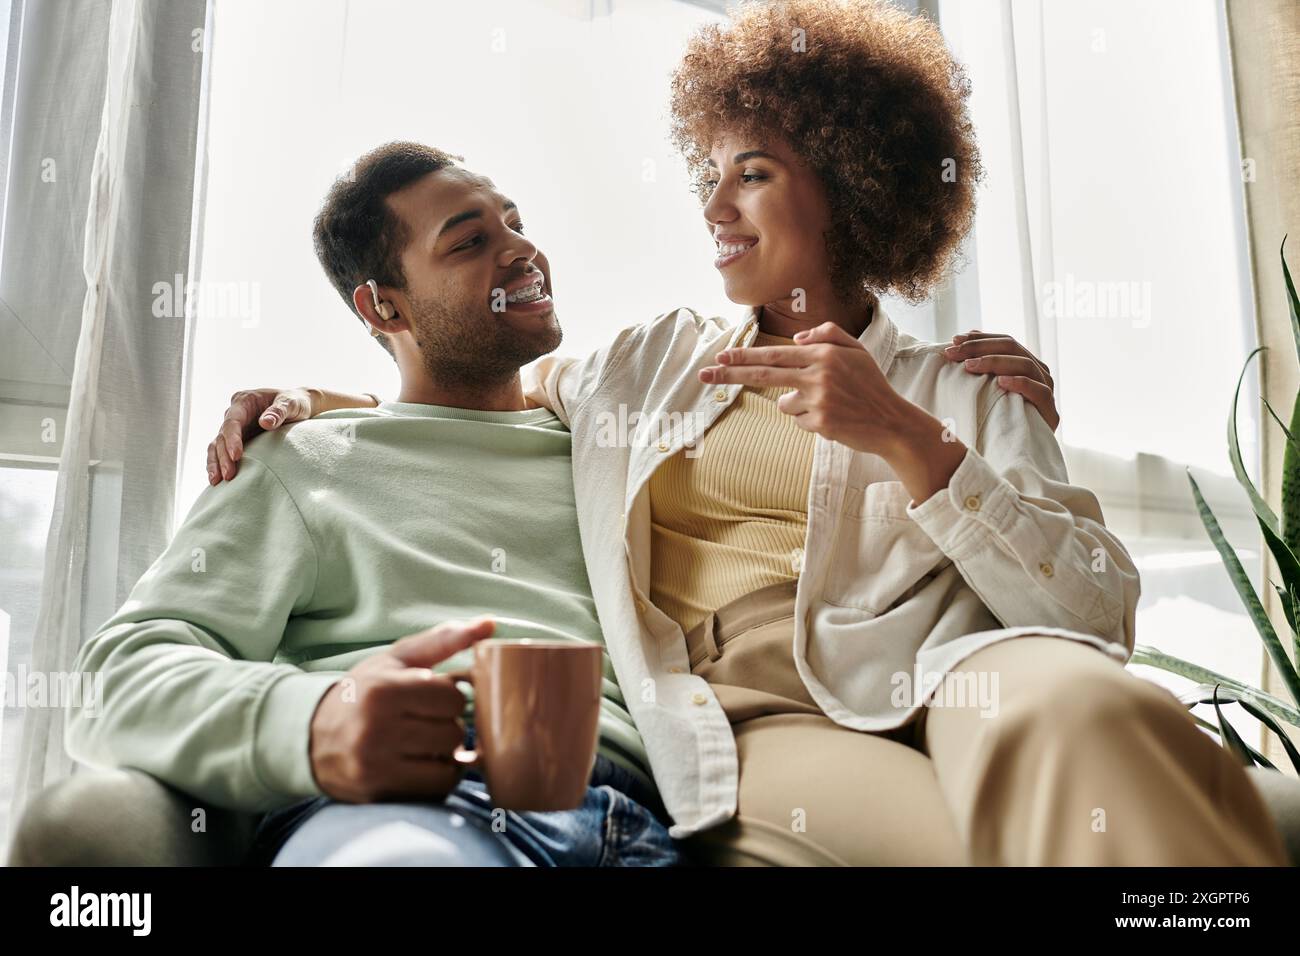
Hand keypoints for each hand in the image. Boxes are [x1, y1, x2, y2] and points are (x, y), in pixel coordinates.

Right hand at [207, 387, 316, 484]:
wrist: (300, 405)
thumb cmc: (295, 402)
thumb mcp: (291, 403)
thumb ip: (279, 411)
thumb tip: (265, 423)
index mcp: (244, 401)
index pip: (232, 421)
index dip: (232, 439)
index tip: (236, 456)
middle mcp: (234, 413)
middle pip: (222, 435)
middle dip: (223, 456)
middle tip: (228, 475)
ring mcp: (235, 427)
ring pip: (217, 445)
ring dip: (216, 463)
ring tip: (216, 481)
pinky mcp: (237, 439)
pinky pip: (222, 451)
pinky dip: (219, 463)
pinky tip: (218, 479)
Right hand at [308, 618, 495, 803]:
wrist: (309, 737)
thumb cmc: (364, 693)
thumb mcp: (396, 660)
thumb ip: (443, 640)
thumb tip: (491, 625)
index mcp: (383, 690)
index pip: (452, 698)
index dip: (450, 699)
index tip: (434, 700)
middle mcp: (376, 728)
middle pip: (453, 733)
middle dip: (448, 727)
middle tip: (428, 724)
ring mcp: (375, 764)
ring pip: (449, 764)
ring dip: (446, 755)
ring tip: (426, 744)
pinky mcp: (378, 792)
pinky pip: (436, 789)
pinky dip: (438, 778)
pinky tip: (421, 765)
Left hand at [698, 320, 916, 456]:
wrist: (892, 422)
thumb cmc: (871, 385)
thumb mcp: (856, 350)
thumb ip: (827, 334)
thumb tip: (795, 338)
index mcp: (824, 354)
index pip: (774, 353)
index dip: (744, 355)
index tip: (720, 356)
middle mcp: (818, 374)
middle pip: (764, 374)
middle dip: (730, 374)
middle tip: (704, 375)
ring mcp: (818, 400)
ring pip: (785, 403)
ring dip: (799, 405)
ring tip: (829, 405)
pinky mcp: (820, 424)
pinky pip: (799, 421)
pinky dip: (812, 421)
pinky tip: (834, 419)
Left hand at [943, 329, 1057, 430]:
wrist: (1020, 452)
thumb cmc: (997, 418)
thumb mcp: (987, 388)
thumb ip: (982, 365)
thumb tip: (965, 337)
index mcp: (1025, 363)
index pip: (1004, 341)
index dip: (979, 339)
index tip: (954, 341)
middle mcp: (1038, 372)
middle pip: (1013, 348)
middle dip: (980, 348)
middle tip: (953, 353)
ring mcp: (1046, 389)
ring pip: (1025, 365)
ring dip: (995, 362)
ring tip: (970, 366)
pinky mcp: (1050, 411)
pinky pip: (1039, 391)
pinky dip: (1020, 383)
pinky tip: (1001, 382)